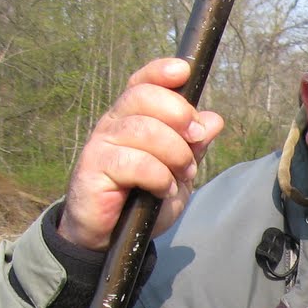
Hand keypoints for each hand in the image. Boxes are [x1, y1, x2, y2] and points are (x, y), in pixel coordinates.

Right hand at [58, 57, 224, 250]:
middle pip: (144, 97)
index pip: (142, 83)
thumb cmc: (143, 200)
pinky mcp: (94, 169)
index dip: (161, 73)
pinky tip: (164, 189)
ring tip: (182, 175)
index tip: (184, 71)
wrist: (112, 236)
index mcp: (133, 118)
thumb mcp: (178, 173)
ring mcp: (101, 144)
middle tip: (195, 140)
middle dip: (179, 115)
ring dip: (175, 153)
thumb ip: (194, 147)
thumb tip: (213, 119)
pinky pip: (135, 162)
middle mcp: (114, 124)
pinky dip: (159, 176)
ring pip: (143, 129)